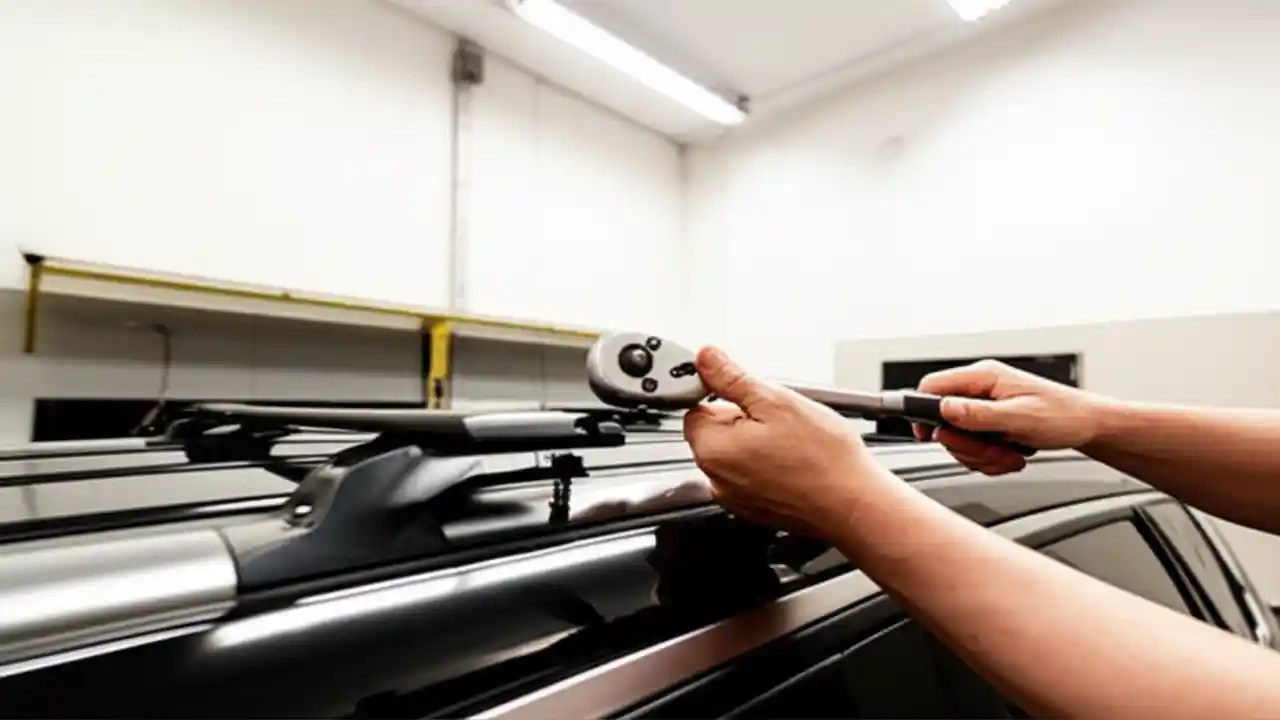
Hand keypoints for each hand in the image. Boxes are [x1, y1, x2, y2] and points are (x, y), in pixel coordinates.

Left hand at [683, 347, 885, 539]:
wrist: (854, 505)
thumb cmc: (822, 458)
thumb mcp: (775, 401)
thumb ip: (732, 377)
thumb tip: (705, 357)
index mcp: (712, 449)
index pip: (695, 408)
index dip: (723, 394)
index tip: (748, 392)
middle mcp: (716, 478)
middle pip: (717, 431)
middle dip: (745, 418)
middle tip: (780, 418)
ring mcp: (736, 497)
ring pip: (738, 453)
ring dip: (759, 440)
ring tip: (793, 440)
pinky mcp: (756, 509)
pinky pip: (754, 475)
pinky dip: (770, 464)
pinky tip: (796, 460)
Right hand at [914, 360, 1105, 475]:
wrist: (1087, 425)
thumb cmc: (1063, 415)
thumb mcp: (1020, 417)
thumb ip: (979, 414)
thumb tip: (944, 408)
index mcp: (983, 378)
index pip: (932, 387)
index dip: (923, 412)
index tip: (928, 436)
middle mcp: (979, 390)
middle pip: (944, 422)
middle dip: (966, 446)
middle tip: (991, 452)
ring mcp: (984, 408)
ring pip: (958, 440)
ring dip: (981, 456)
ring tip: (1009, 454)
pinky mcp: (989, 424)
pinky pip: (974, 448)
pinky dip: (990, 459)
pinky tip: (1011, 455)